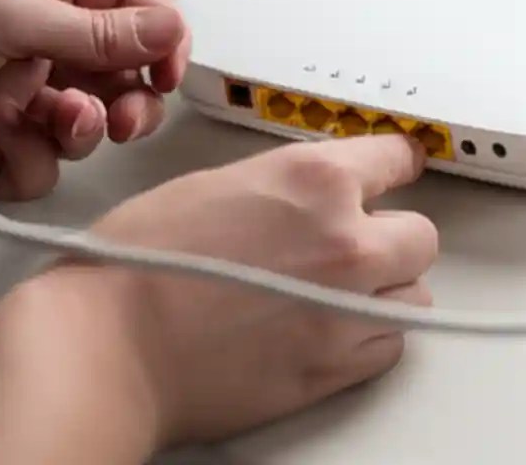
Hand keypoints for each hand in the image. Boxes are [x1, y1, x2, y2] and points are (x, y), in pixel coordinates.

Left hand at [0, 0, 188, 200]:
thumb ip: (100, 28)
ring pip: (94, 124)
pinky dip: (28, 157)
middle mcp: (45, 40)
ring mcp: (25, 97)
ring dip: (81, 128)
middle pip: (127, 73)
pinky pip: (47, 164)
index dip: (162, 38)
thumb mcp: (9, 8)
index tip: (169, 72)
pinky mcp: (1, 149)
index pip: (135, 5)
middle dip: (132, 99)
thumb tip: (175, 28)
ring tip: (51, 122)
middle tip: (127, 119)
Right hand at [0, 134, 436, 462]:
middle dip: (392, 238)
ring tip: (337, 296)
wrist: (104, 348)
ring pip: (413, 293)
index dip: (396, 167)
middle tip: (354, 248)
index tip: (399, 172)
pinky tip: (327, 330)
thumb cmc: (135, 267)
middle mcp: (346, 240)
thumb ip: (288, 185)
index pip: (398, 158)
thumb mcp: (216, 184)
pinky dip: (369, 338)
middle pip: (421, 235)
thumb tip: (317, 193)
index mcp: (315, 180)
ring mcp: (348, 306)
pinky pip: (390, 345)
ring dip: (386, 291)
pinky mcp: (337, 365)